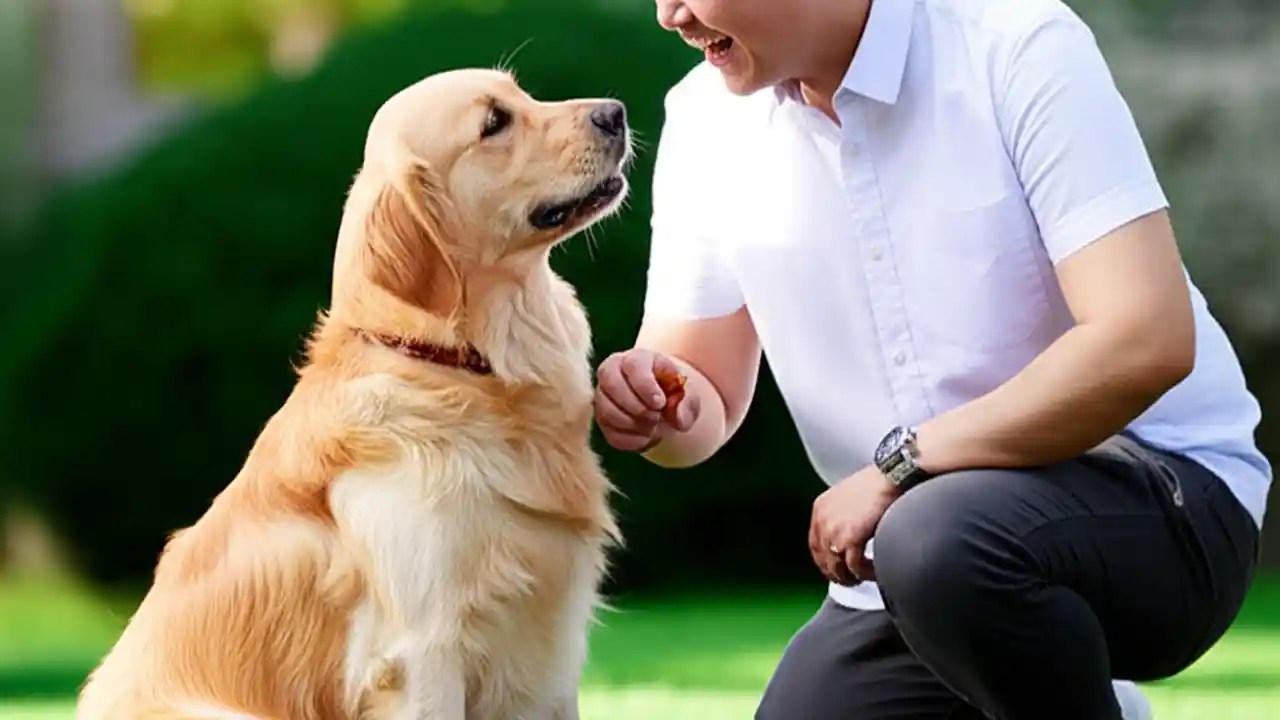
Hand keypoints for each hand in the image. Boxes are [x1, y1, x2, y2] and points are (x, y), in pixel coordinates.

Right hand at [594, 348, 699, 451]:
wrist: (661, 404)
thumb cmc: (672, 392)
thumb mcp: (687, 394)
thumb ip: (688, 404)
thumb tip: (679, 420)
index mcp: (637, 358)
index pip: (633, 365)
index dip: (645, 386)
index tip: (660, 403)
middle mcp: (612, 371)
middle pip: (612, 385)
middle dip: (637, 408)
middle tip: (657, 417)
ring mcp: (603, 395)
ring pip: (606, 412)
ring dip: (633, 425)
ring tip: (654, 427)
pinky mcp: (601, 418)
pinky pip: (609, 433)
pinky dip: (631, 440)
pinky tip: (646, 436)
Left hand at [808, 466, 900, 584]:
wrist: (891, 475)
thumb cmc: (878, 482)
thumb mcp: (849, 496)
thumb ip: (843, 514)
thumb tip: (849, 532)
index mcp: (821, 508)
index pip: (815, 544)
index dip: (825, 561)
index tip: (835, 569)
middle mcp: (823, 520)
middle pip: (824, 559)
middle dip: (837, 574)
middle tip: (850, 579)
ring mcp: (834, 530)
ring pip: (838, 567)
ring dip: (851, 577)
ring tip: (864, 578)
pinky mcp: (851, 538)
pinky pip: (855, 567)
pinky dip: (865, 573)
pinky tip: (875, 572)